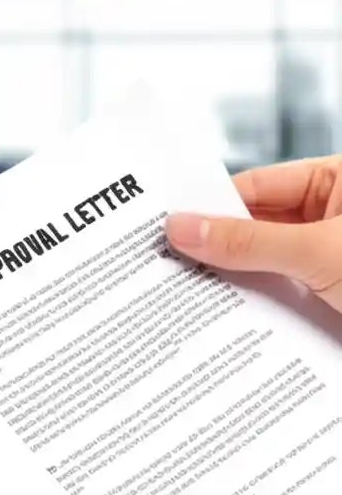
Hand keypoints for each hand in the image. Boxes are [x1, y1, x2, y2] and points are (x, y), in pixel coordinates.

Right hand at [165, 157, 341, 311]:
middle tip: (170, 259)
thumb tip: (185, 229)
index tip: (172, 226)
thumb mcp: (318, 251)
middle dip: (217, 245)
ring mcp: (329, 255)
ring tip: (189, 288)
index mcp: (336, 181)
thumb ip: (250, 241)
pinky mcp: (330, 292)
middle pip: (256, 225)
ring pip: (266, 261)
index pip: (257, 186)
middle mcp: (332, 214)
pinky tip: (227, 313)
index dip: (212, 205)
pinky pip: (282, 292)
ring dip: (235, 279)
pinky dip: (258, 303)